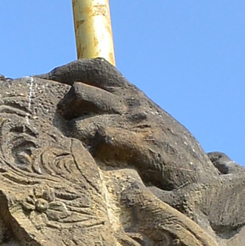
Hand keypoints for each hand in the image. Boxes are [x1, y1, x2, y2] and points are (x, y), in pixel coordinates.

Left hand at [47, 59, 217, 196]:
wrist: (200, 177)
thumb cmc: (164, 155)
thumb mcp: (140, 126)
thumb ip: (116, 116)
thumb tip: (78, 119)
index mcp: (133, 95)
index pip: (97, 68)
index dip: (68, 70)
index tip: (43, 79)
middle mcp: (134, 102)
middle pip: (81, 90)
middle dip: (62, 108)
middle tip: (55, 127)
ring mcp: (139, 120)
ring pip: (87, 115)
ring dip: (75, 134)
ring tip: (75, 152)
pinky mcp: (144, 142)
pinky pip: (104, 137)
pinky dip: (91, 150)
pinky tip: (91, 165)